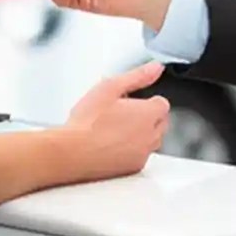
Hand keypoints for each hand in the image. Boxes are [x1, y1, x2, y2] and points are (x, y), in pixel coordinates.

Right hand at [62, 62, 169, 182]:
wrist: (72, 152)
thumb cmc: (87, 122)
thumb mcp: (110, 87)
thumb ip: (137, 76)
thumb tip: (155, 68)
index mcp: (148, 114)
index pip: (162, 104)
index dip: (146, 100)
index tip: (131, 102)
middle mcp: (151, 135)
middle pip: (160, 122)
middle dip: (147, 117)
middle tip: (123, 114)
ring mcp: (143, 153)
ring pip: (152, 140)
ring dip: (142, 133)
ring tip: (116, 129)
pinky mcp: (134, 168)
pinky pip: (141, 155)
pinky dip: (133, 150)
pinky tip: (113, 144)